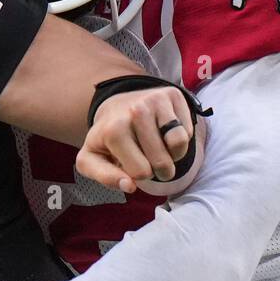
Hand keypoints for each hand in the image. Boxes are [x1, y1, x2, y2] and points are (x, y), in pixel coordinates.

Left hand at [76, 85, 192, 191]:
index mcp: (114, 130)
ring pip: (179, 144)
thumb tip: (129, 186)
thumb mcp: (92, 160)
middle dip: (158, 169)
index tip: (130, 162)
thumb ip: (106, 177)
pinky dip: (179, 139)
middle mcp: (136, 111)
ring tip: (158, 147)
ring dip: (173, 154)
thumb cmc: (107, 139)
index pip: (142, 172)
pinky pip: (187, 131)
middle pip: (163, 162)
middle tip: (146, 157)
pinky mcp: (172, 94)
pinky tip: (164, 133)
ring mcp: (155, 100)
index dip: (139, 174)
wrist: (116, 107)